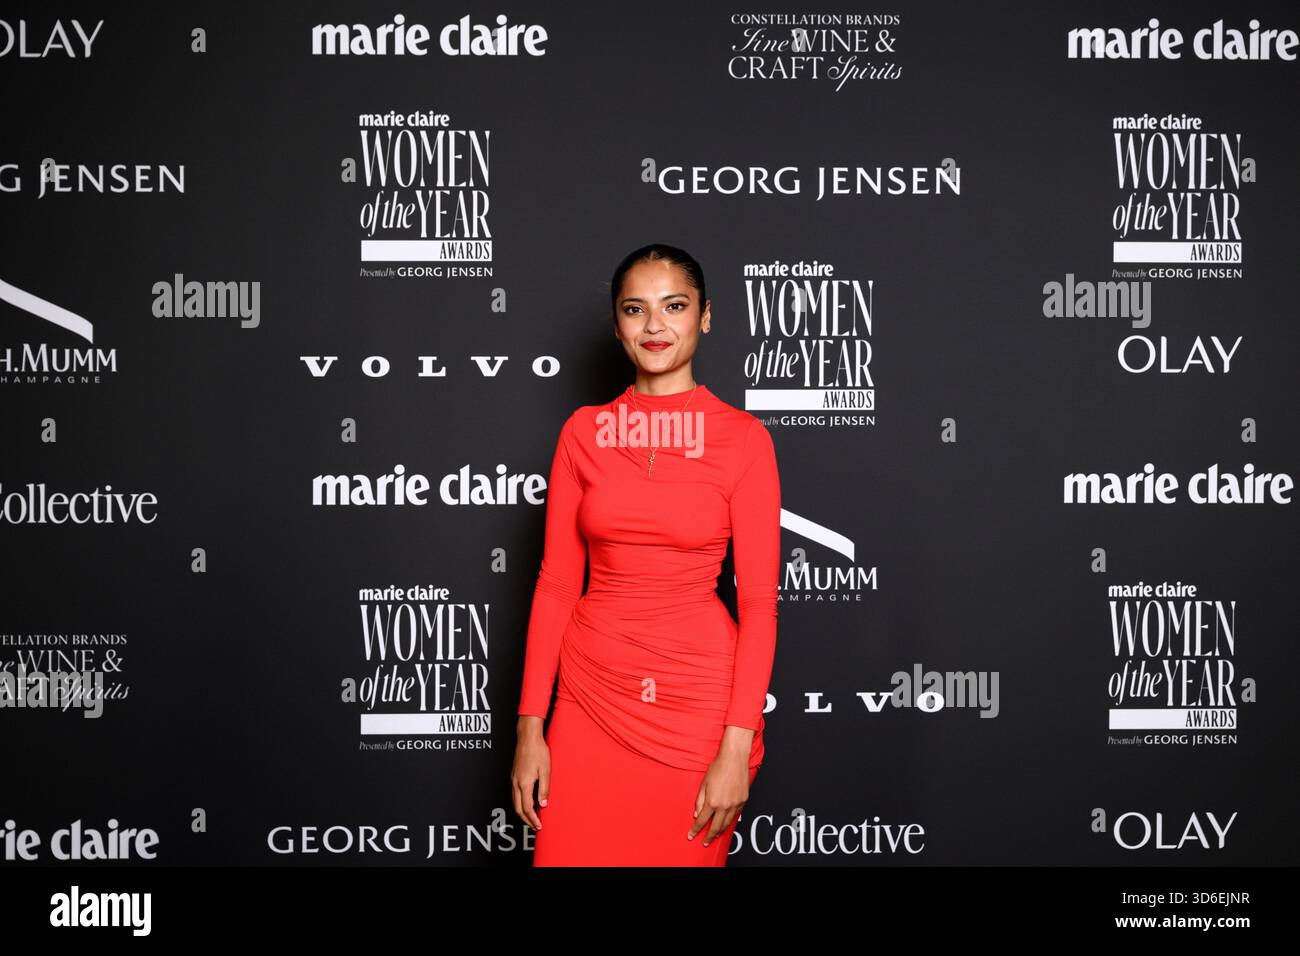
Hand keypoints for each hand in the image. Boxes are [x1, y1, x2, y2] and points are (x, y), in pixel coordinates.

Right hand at [511, 716, 549, 830]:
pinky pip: (515, 794)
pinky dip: (520, 803)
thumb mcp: (545, 770)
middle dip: (526, 820)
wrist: (527, 737)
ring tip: (533, 818)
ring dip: (523, 812)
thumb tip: (543, 805)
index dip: (533, 819)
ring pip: (515, 802)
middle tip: (536, 826)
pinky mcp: (514, 775)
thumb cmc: (538, 751)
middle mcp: (516, 783)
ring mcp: (513, 779)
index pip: (527, 808)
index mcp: (524, 783)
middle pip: (518, 808)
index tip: (539, 826)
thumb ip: (544, 789)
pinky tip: (528, 803)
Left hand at [688, 751, 749, 846]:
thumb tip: (696, 814)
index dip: (695, 830)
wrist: (734, 758)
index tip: (691, 836)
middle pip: (716, 827)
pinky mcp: (743, 801)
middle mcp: (724, 806)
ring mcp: (735, 804)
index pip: (702, 821)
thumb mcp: (704, 783)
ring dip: (720, 831)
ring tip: (715, 835)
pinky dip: (730, 821)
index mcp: (712, 802)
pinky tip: (726, 822)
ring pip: (727, 823)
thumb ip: (699, 801)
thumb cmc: (718, 768)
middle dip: (709, 837)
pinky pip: (736, 815)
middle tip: (705, 842)